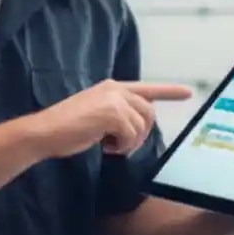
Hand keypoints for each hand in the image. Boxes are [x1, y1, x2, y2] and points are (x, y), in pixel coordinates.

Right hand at [29, 80, 191, 158]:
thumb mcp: (95, 114)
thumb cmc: (66, 128)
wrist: (45, 131)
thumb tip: (135, 127)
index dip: (169, 91)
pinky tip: (104, 147)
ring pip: (142, 126)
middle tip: (122, 145)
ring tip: (109, 145)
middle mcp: (115, 89)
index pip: (146, 88)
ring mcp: (114, 100)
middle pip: (149, 113)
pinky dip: (121, 146)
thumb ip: (116, 114)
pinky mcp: (113, 113)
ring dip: (130, 142)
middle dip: (142, 133)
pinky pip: (131, 135)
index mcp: (112, 87)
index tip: (188, 92)